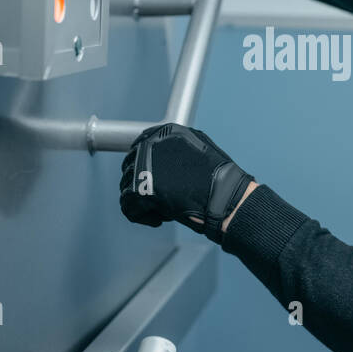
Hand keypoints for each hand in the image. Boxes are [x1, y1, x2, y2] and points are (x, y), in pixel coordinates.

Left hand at [119, 124, 254, 243]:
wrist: (225, 197)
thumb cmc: (218, 179)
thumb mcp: (199, 149)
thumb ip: (177, 148)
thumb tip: (160, 153)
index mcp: (164, 132)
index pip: (138, 146)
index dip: (143, 168)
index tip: (149, 179)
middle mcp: (150, 144)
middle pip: (130, 167)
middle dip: (142, 185)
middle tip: (159, 199)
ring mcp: (144, 165)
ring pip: (127, 187)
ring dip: (143, 201)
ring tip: (164, 210)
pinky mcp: (140, 188)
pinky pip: (128, 205)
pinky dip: (142, 216)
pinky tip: (160, 218)